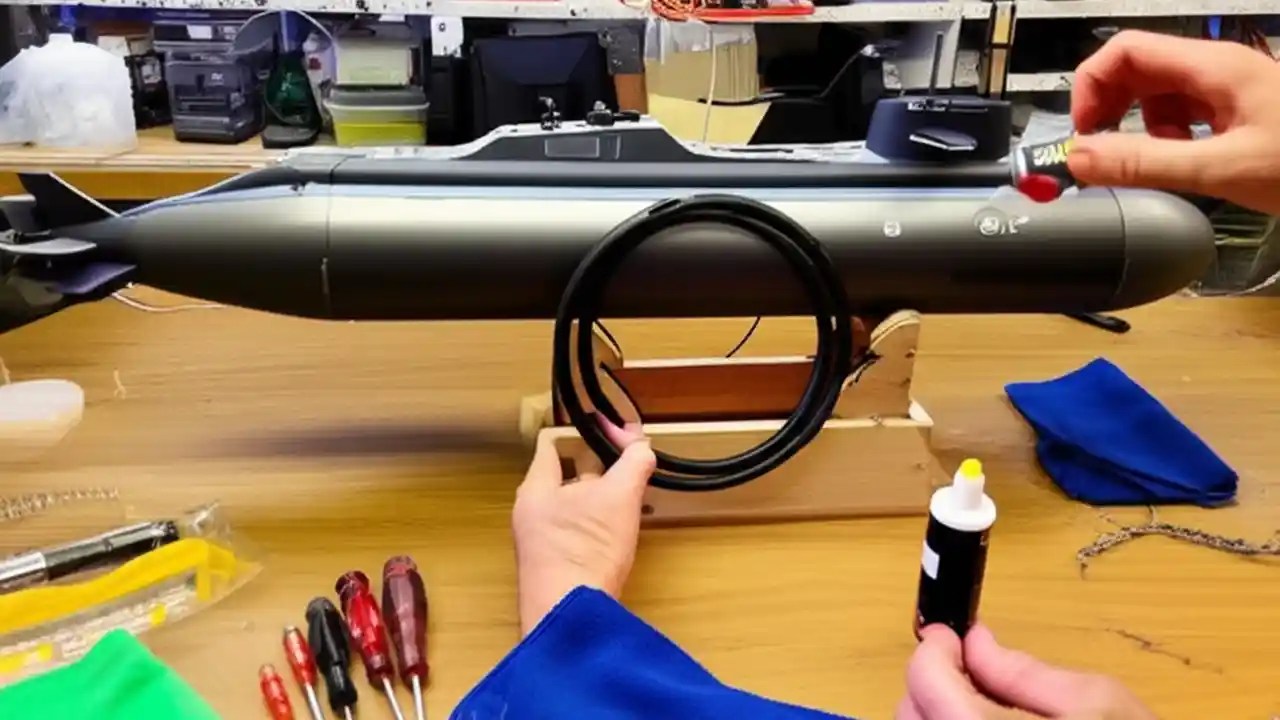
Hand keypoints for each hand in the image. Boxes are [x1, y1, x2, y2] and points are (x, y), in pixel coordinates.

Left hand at [511, 417, 655, 635]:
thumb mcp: (619, 496)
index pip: (552, 442)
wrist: (571, 616)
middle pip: (565, 473)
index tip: (615, 434)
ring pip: (573, 504)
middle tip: (630, 467)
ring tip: (632, 500)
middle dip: (600, 468)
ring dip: (602, 498)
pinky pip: (576, 531)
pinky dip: (598, 525)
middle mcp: (531, 511)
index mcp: (536, 487)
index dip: (585, 431)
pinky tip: (620, 534)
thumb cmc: (587, 549)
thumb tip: (643, 446)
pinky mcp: (554, 565)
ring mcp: (540, 541)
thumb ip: (633, 463)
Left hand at [897, 624, 1158, 719]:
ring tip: (983, 706)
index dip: (935, 648)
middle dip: (932, 684)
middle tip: (969, 670)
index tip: (950, 637)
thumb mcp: (1096, 702)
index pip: (926, 681)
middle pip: (912, 714)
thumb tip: (976, 643)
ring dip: (938, 715)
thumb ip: (1022, 671)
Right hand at [1068, 30, 1279, 214]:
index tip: (1082, 132)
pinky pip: (1187, 114)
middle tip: (1102, 152)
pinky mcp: (1241, 112)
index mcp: (1213, 68)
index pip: (1123, 51)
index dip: (1091, 87)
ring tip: (1155, 161)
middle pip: (1138, 70)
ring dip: (1141, 128)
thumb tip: (1081, 158)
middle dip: (1110, 110)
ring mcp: (1232, 89)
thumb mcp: (1221, 169)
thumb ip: (1145, 163)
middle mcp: (1219, 70)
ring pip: (1160, 95)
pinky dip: (1171, 138)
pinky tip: (1187, 162)